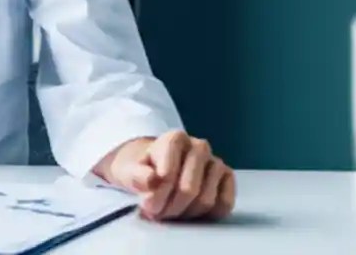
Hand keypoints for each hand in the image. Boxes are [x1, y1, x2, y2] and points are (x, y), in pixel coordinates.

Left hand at [97, 130, 235, 220]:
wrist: (154, 170)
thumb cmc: (141, 170)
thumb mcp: (128, 170)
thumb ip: (136, 175)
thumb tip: (151, 180)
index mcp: (175, 139)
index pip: (169, 174)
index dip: (157, 195)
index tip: (145, 204)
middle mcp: (200, 147)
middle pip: (189, 190)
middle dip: (170, 207)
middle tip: (155, 214)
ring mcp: (216, 162)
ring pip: (206, 200)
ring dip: (185, 213)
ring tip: (168, 211)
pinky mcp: (227, 179)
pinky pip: (223, 204)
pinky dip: (206, 215)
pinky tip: (189, 210)